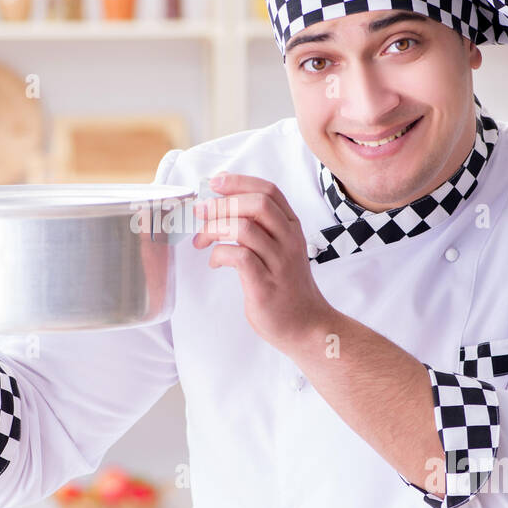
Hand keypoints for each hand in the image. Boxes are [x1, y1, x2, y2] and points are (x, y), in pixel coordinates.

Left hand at [193, 173, 334, 352]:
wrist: (307, 325)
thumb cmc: (286, 286)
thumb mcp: (280, 249)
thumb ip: (260, 227)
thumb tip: (225, 204)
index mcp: (291, 227)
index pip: (268, 191)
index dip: (239, 182)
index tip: (215, 183)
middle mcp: (289, 240)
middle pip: (257, 204)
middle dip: (223, 203)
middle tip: (201, 211)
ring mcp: (279, 262)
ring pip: (244, 229)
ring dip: (215, 229)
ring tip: (201, 240)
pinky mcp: (265, 285)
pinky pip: (239, 257)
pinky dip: (219, 255)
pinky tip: (214, 262)